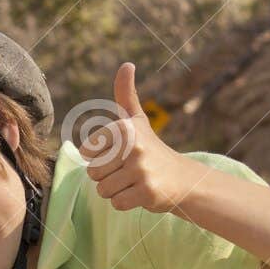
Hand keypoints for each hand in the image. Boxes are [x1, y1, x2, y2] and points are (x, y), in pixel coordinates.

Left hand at [78, 62, 198, 214]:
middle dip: (107, 177)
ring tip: (134, 181)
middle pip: (93, 173)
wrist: (182, 178)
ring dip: (116, 190)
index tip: (120, 155)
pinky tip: (141, 192)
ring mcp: (141, 170)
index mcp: (124, 128)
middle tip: (128, 171)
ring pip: (103, 190)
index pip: (87, 152)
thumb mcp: (137, 119)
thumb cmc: (151, 148)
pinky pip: (117, 203)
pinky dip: (126, 203)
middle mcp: (132, 146)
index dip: (100, 158)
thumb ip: (126, 93)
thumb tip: (127, 65)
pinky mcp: (147, 192)